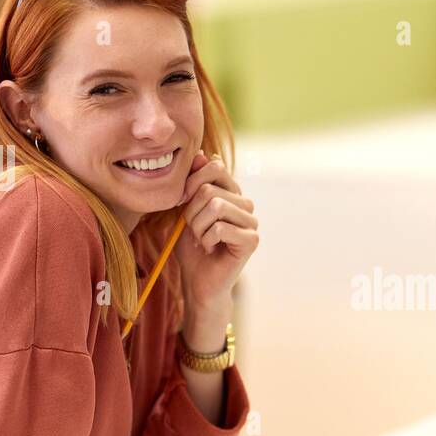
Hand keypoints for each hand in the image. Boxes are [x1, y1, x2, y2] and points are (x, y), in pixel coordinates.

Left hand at [173, 151, 258, 317]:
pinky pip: (220, 228)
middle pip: (210, 189)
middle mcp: (245, 204)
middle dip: (191, 212)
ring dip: (198, 227)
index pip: (214, 167)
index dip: (190, 183)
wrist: (198, 282)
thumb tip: (204, 153)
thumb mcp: (186, 209)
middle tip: (195, 231)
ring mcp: (252, 222)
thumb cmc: (192, 247)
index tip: (182, 204)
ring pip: (215, 206)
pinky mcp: (252, 240)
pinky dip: (207, 240)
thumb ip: (194, 182)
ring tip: (203, 240)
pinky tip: (212, 250)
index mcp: (232, 193)